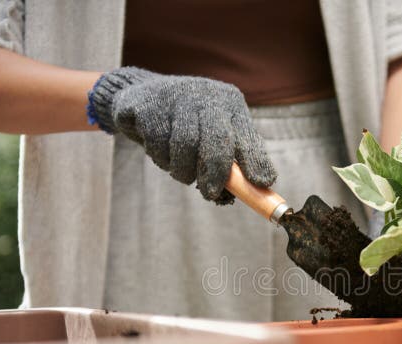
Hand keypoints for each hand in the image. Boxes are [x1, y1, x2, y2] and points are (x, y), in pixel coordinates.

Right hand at [87, 67, 276, 202]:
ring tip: (181, 173)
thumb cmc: (185, 125)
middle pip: (218, 139)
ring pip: (185, 144)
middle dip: (216, 172)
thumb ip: (230, 162)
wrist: (140, 96)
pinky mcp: (148, 103)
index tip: (260, 182)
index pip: (247, 135)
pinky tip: (161, 154)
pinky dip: (160, 157)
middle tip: (210, 192)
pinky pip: (158, 142)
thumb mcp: (213, 136)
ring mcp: (176, 95)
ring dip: (183, 169)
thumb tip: (246, 191)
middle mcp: (206, 93)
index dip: (255, 160)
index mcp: (229, 102)